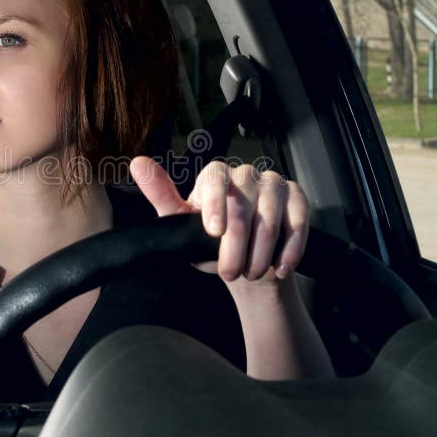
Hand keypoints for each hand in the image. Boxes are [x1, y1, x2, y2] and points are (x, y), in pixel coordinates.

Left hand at [128, 156, 308, 284]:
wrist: (246, 266)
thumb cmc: (209, 244)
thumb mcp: (181, 225)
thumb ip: (161, 195)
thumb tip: (137, 163)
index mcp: (215, 175)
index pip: (215, 180)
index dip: (215, 205)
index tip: (213, 233)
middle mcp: (246, 173)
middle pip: (243, 204)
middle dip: (236, 244)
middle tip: (230, 271)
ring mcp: (274, 184)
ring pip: (270, 215)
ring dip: (261, 251)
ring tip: (252, 273)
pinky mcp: (298, 199)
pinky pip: (299, 219)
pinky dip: (291, 248)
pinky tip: (280, 268)